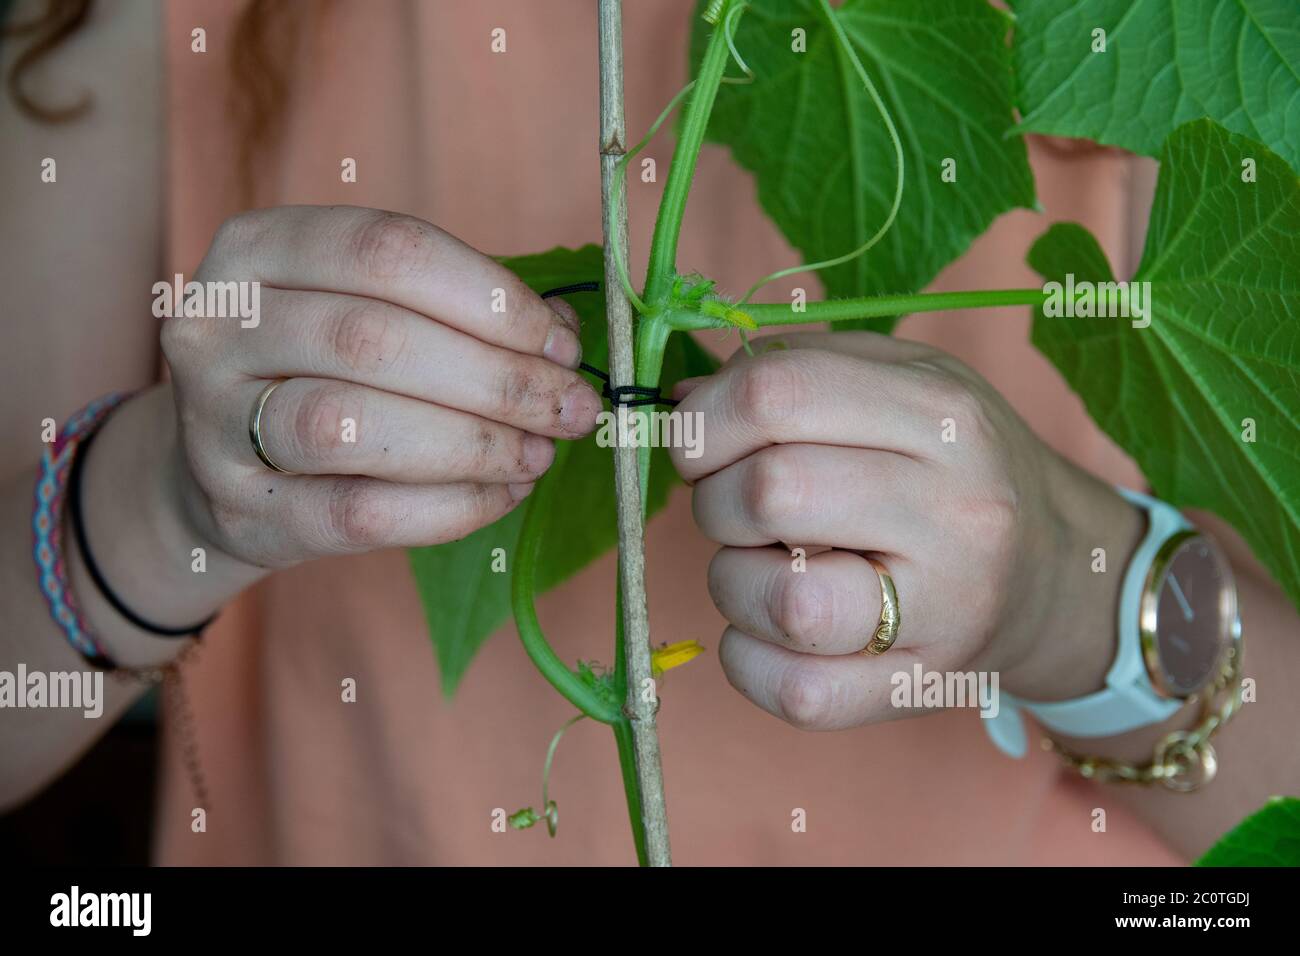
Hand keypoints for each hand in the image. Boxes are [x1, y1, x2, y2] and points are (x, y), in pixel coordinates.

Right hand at [162, 206, 601, 569]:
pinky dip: (448, 506)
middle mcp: (216, 326)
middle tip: (572, 409)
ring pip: (354, 424)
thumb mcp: (368, 314)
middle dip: (499, 378)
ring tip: (538, 454)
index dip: (491, 298)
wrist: (214, 473)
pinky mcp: (241, 510)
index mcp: (256, 248)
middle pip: (375, 338)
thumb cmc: (318, 374)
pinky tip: (500, 495)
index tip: (560, 342)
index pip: (387, 249)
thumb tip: (562, 335)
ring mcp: (212, 422)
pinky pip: (357, 512)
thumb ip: (462, 311)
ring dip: (473, 443)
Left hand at [670, 331, 1142, 729]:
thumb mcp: (904, 383)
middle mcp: (955, 510)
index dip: (706, 418)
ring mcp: (946, 608)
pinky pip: (797, 692)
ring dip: (731, 580)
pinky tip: (763, 629)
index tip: (699, 441)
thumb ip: (796, 372)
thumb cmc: (954, 467)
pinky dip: (747, 660)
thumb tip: (679, 401)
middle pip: (769, 492)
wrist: (1061, 571)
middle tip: (733, 506)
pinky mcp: (922, 685)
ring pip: (784, 601)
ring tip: (757, 565)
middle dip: (714, 498)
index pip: (780, 393)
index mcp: (942, 415)